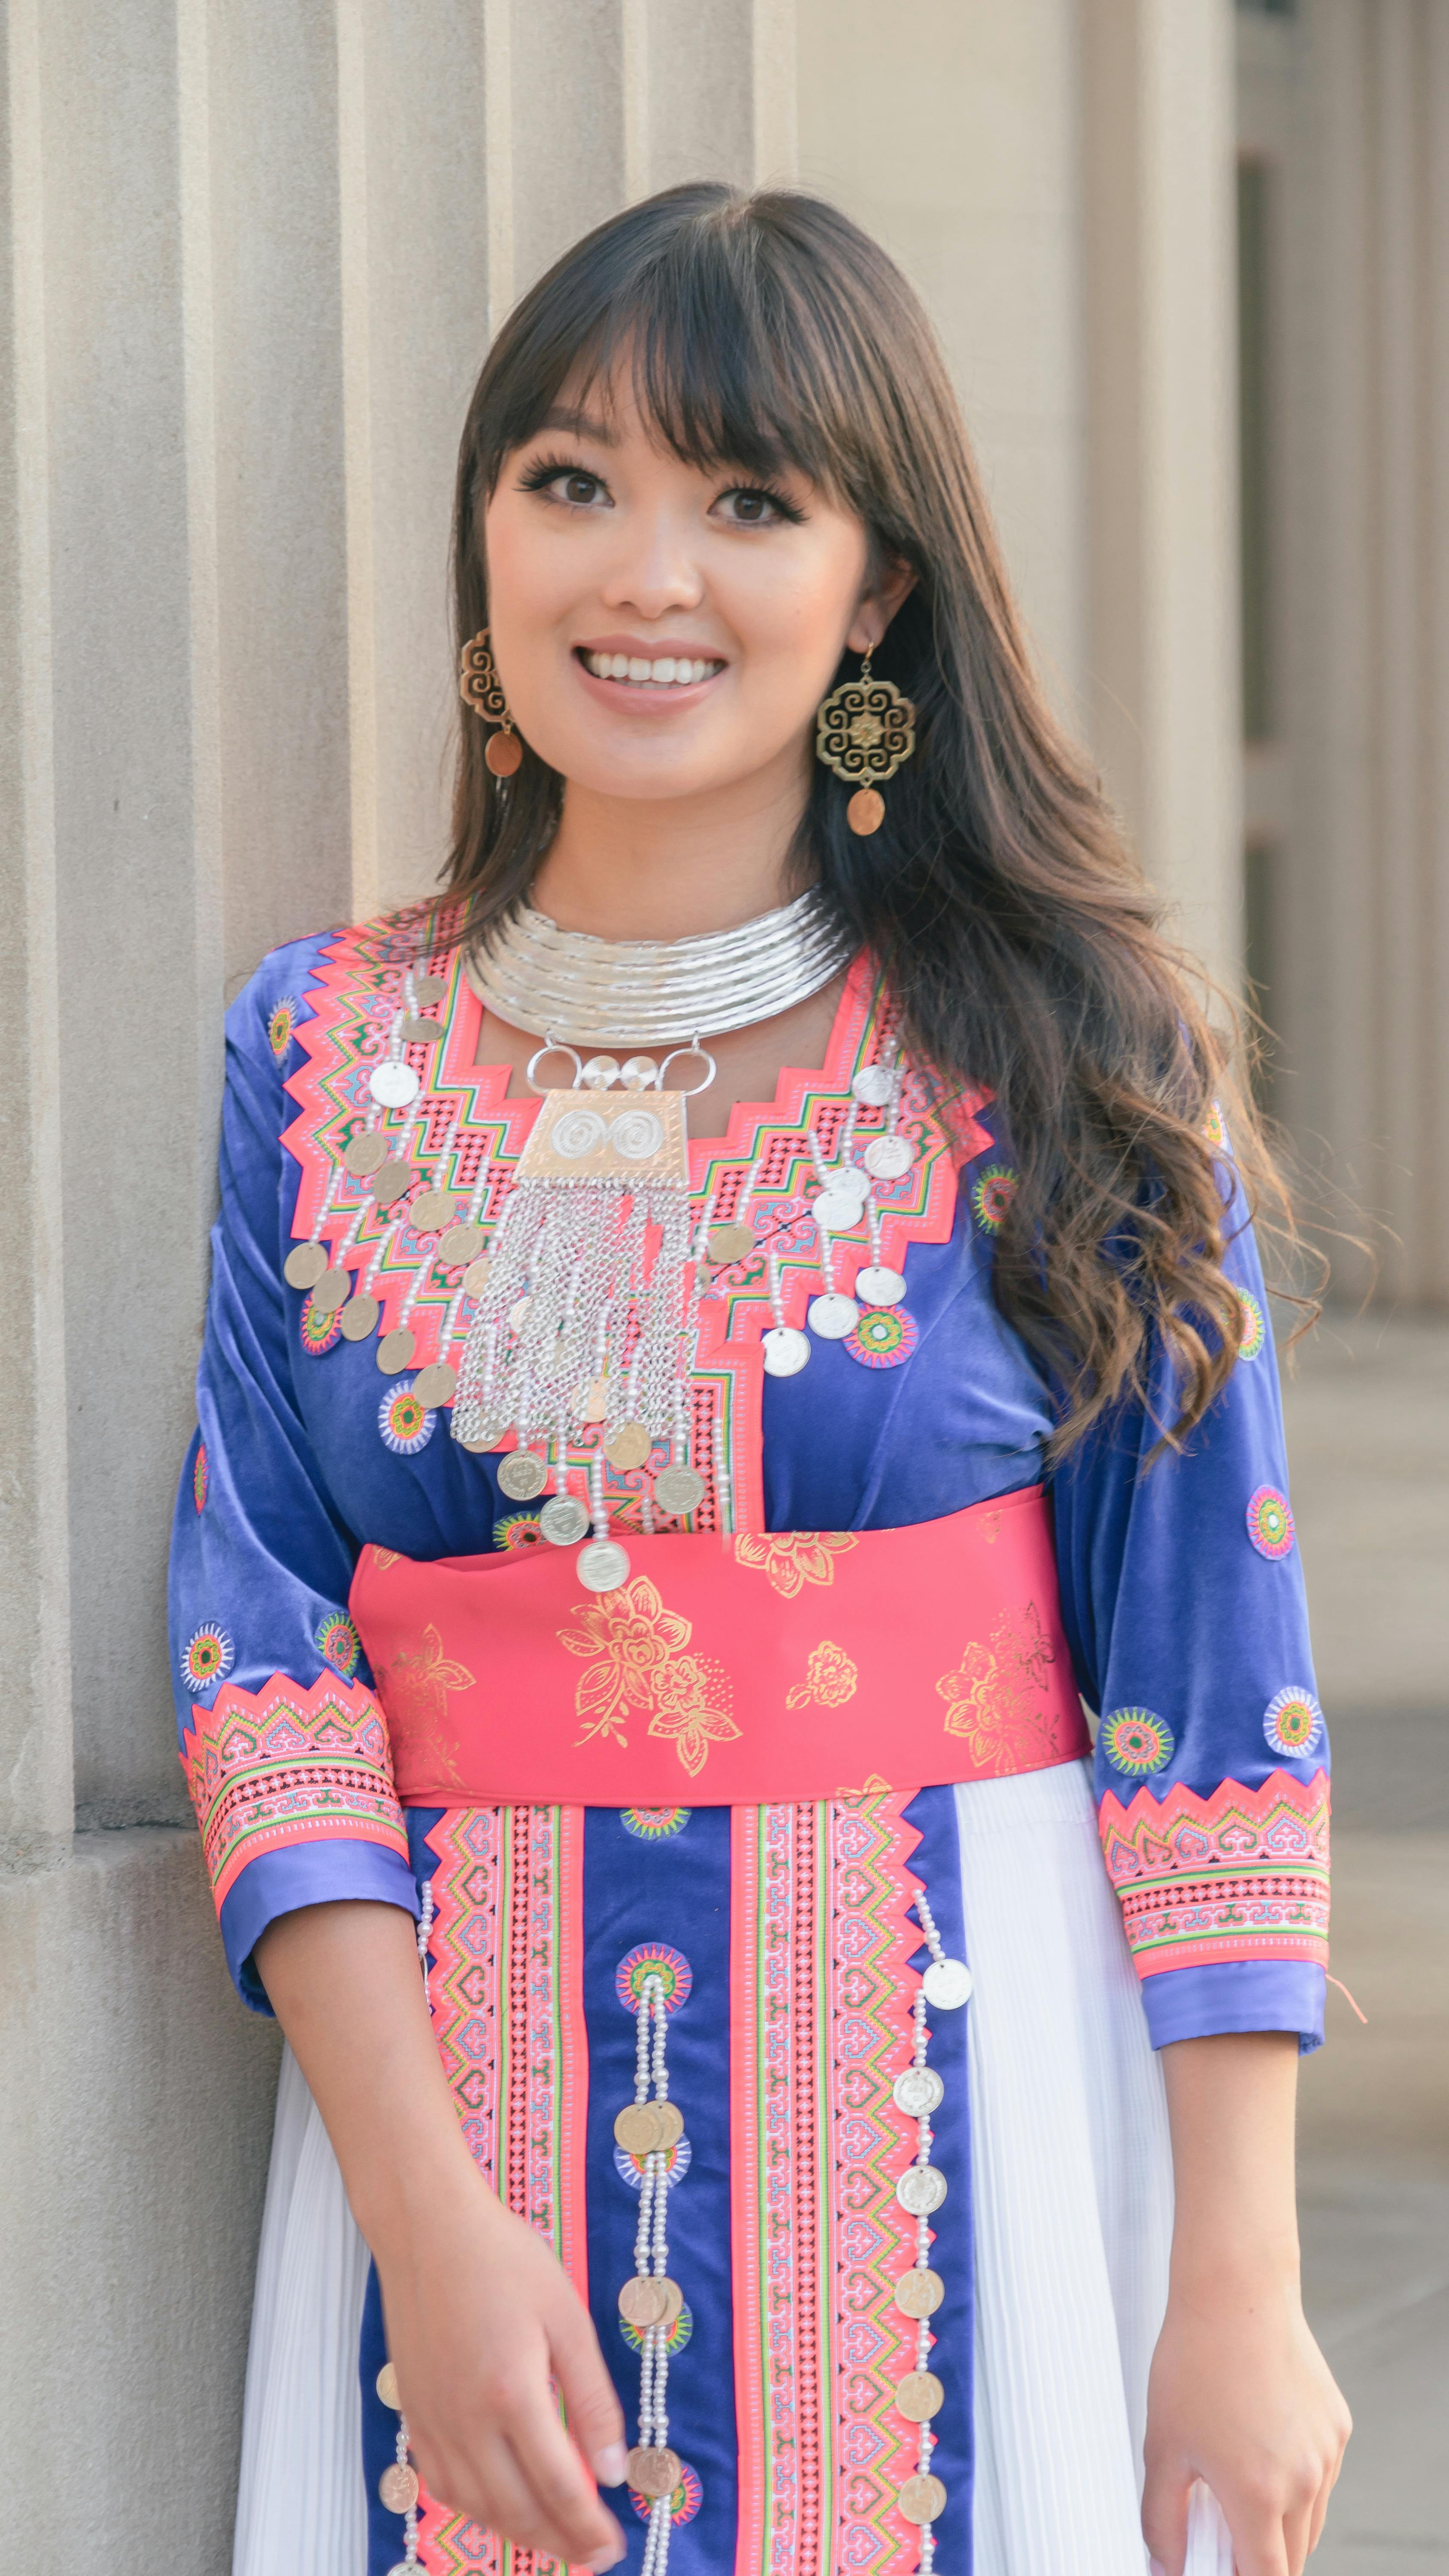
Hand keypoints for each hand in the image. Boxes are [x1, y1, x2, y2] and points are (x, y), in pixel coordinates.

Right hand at [377, 2162, 627, 2568]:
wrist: (428, 2230)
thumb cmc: (503, 2261)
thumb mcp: (567, 2319)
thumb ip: (592, 2400)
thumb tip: (615, 2470)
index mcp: (512, 2394)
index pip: (559, 2488)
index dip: (589, 2528)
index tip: (613, 2548)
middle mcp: (466, 2420)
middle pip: (517, 2510)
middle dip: (559, 2543)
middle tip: (593, 2556)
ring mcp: (434, 2421)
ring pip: (477, 2508)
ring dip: (520, 2533)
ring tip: (556, 2540)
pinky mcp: (414, 2415)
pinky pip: (444, 2486)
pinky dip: (477, 2510)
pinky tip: (502, 2506)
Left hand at [1142, 2268, 1349, 2575]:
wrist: (1236, 2292)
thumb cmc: (1194, 2362)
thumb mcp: (1162, 2446)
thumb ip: (1162, 2518)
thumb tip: (1166, 2566)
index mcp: (1259, 2495)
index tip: (1216, 2567)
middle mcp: (1304, 2480)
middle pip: (1291, 2558)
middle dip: (1257, 2558)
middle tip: (1218, 2531)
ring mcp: (1326, 2453)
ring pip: (1309, 2522)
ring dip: (1279, 2524)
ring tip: (1236, 2482)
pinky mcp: (1338, 2427)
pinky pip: (1321, 2478)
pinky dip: (1296, 2481)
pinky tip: (1261, 2444)